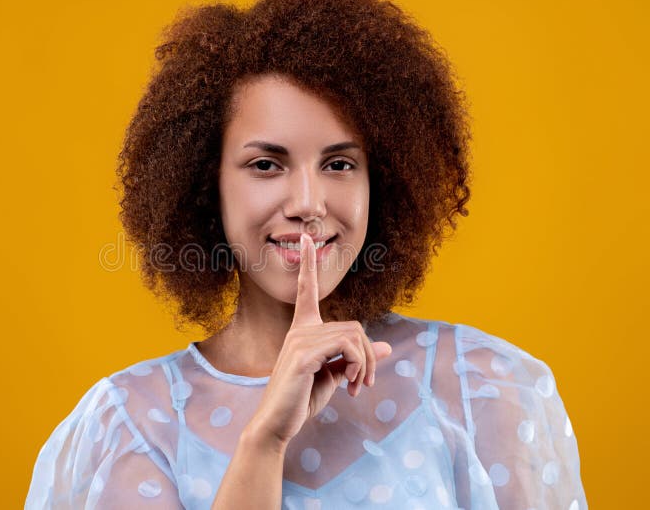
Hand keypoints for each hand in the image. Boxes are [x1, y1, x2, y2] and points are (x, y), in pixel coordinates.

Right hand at [247, 233, 391, 446]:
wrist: (276, 423)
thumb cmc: (301, 399)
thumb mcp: (333, 377)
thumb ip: (354, 359)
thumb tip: (385, 347)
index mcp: (303, 331)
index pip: (306, 290)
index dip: (307, 264)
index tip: (304, 238)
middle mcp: (299, 330)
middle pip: (353, 326)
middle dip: (368, 356)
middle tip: (365, 383)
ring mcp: (300, 341)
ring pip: (354, 336)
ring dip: (365, 364)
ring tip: (358, 387)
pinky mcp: (303, 356)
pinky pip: (347, 347)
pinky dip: (359, 366)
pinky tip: (351, 385)